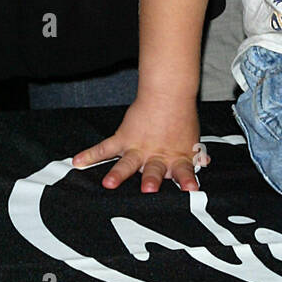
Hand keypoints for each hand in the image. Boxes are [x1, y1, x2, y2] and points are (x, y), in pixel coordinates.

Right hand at [71, 99, 204, 192]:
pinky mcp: (124, 138)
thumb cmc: (181, 116)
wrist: (168, 92)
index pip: (183, 172)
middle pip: (153, 170)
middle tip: (148, 189)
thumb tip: (204, 162)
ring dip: (119, 173)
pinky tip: (77, 162)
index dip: (187, 181)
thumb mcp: (192, 138)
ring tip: (109, 183)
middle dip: (150, 180)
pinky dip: (90, 155)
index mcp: (176, 157)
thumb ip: (194, 154)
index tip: (190, 190)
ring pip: (127, 163)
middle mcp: (156, 156)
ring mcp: (138, 148)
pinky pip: (105, 148)